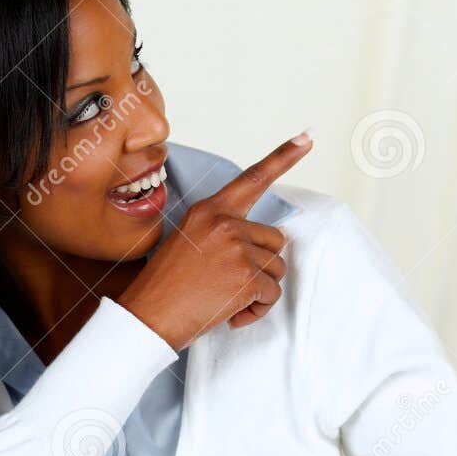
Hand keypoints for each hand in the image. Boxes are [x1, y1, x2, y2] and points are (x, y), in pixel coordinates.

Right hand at [117, 131, 312, 350]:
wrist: (148, 317)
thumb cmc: (166, 287)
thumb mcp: (189, 242)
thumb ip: (221, 233)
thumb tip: (259, 244)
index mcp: (209, 210)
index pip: (252, 179)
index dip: (284, 157)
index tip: (308, 137)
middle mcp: (225, 222)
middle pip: (274, 239)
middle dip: (260, 264)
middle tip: (229, 283)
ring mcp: (237, 247)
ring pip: (276, 268)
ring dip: (259, 290)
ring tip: (226, 299)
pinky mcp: (246, 275)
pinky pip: (272, 293)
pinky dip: (257, 310)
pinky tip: (232, 314)